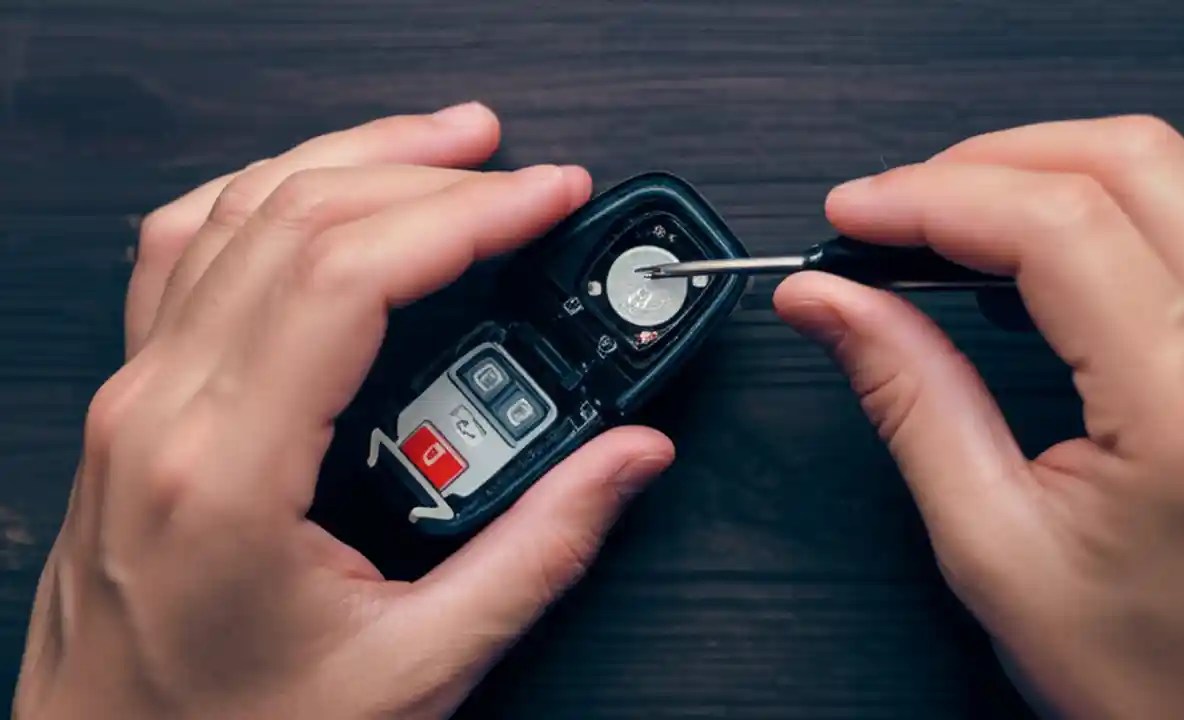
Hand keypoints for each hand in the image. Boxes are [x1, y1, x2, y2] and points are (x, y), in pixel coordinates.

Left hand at [15, 103, 673, 718]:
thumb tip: (625, 461)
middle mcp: (161, 412)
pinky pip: (185, 252)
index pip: (348, 273)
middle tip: (518, 170)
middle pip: (294, 216)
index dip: (464, 214)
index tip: (544, 199)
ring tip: (440, 148)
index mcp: (227, 469)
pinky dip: (267, 197)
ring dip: (346, 159)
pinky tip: (324, 194)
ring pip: (230, 212)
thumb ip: (538, 551)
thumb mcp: (415, 667)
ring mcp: (134, 399)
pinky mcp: (134, 405)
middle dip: (424, 170)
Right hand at [775, 116, 1183, 718]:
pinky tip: (1047, 247)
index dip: (933, 196)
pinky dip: (1113, 201)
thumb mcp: (990, 544)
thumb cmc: (1148, 672)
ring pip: (1178, 170)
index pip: (1058, 229)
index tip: (856, 213)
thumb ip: (907, 397)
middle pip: (1129, 161)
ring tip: (956, 224)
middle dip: (985, 162)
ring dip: (1050, 169)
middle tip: (896, 208)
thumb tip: (831, 303)